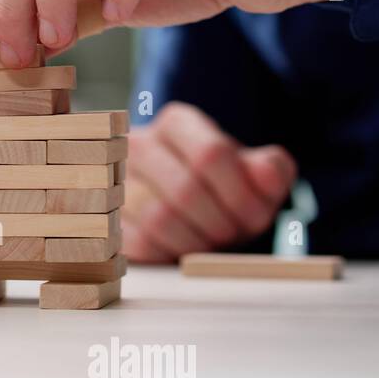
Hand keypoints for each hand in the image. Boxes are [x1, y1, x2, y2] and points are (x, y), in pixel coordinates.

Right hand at [122, 102, 297, 262]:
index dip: (240, 194)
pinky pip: (140, 243)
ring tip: (208, 242)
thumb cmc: (223, 189)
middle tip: (232, 234)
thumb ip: (272, 169)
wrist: (187, 207)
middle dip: (220, 223)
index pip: (211, 154)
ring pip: (160, 219)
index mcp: (178, 123)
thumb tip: (266, 173)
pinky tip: (182, 248)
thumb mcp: (257, 174)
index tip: (255, 216)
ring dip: (196, 242)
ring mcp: (116, 180)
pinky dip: (170, 254)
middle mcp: (138, 144)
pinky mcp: (106, 216)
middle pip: (185, 190)